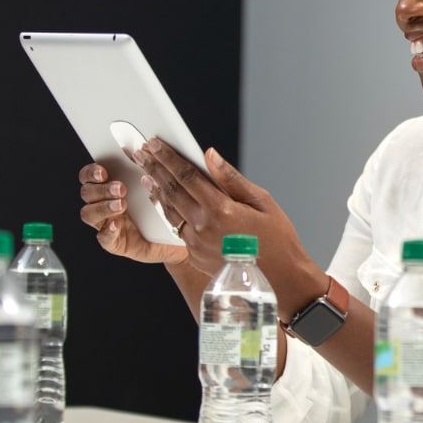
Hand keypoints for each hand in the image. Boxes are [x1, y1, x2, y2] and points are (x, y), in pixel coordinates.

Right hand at [77, 162, 189, 266]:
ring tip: (121, 204)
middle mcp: (103, 204)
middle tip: (120, 188)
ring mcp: (105, 223)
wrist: (174, 237)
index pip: (89, 176)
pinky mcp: (113, 242)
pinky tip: (117, 224)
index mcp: (109, 187)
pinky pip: (103, 237)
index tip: (103, 170)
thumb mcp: (157, 186)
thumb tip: (148, 152)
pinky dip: (108, 230)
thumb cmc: (164, 208)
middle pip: (86, 193)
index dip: (91, 172)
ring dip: (103, 207)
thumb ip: (148, 171)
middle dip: (101, 189)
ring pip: (89, 213)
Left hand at [133, 142, 326, 306]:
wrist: (280, 278)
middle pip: (171, 191)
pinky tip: (163, 202)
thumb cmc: (277, 238)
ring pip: (169, 211)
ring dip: (156, 190)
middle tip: (142, 153)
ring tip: (146, 174)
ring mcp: (196, 244)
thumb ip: (231, 178)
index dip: (168, 157)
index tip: (155, 144)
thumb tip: (210, 155)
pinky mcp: (195, 256)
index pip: (187, 176)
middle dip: (155, 169)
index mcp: (220, 209)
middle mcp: (203, 227)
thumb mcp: (261, 201)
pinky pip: (176, 229)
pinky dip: (167, 211)